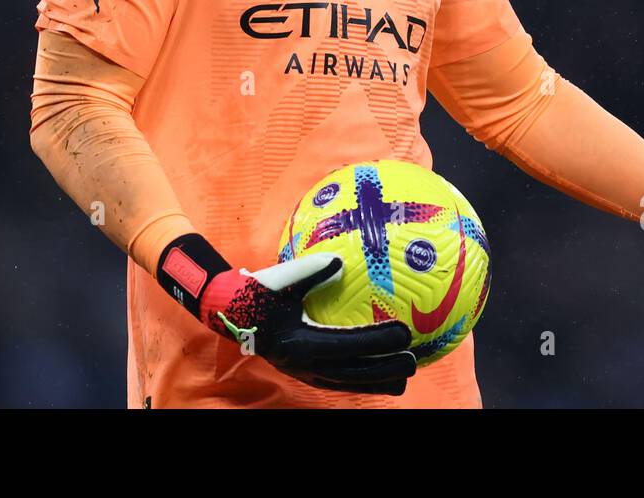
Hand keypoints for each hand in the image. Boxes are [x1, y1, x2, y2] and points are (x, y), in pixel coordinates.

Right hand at [199, 253, 417, 394]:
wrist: (229, 312)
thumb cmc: (258, 292)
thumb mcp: (282, 278)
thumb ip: (312, 269)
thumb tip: (341, 260)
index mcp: (301, 342)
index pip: (348, 345)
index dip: (378, 341)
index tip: (404, 333)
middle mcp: (304, 364)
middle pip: (353, 373)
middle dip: (385, 369)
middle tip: (413, 361)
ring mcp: (303, 372)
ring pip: (347, 383)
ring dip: (376, 382)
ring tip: (403, 379)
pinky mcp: (303, 373)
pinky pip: (337, 382)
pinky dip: (359, 381)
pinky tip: (377, 377)